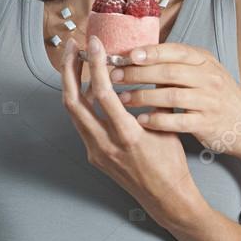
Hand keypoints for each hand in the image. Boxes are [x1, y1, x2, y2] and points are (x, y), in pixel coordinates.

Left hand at [61, 36, 202, 228]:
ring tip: (77, 62)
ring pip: (73, 112)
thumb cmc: (171, 164)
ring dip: (72, 85)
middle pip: (73, 101)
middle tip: (73, 46)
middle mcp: (105, 144)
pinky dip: (82, 102)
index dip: (96, 64)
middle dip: (69, 70)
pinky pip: (82, 123)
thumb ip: (149, 102)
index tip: (94, 43)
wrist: (166, 198)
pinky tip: (89, 88)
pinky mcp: (94, 156)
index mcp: (127, 135)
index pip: (102, 93)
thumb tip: (141, 71)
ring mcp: (96, 152)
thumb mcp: (165, 128)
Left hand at [109, 42, 240, 154]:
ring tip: (122, 100)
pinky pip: (178, 121)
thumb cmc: (218, 96)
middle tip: (115, 77)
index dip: (149, 53)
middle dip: (138, 74)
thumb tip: (140, 54)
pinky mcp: (207, 123)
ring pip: (171, 96)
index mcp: (205, 61)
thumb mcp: (204, 72)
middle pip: (168, 72)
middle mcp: (208, 78)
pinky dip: (157, 120)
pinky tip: (141, 120)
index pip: (174, 52)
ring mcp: (209, 101)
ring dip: (143, 97)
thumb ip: (178, 63)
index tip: (126, 55)